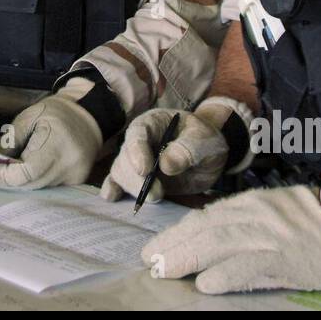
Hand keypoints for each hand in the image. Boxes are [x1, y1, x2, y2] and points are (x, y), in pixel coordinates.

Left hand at [0, 91, 102, 189]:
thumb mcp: (29, 117)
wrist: (90, 115)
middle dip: (9, 179)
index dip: (2, 177)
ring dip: (22, 180)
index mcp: (57, 144)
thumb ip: (11, 140)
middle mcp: (69, 164)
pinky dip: (36, 180)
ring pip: (39, 187)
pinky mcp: (77, 180)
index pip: (26, 172)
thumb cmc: (57, 112)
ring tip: (12, 167)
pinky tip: (30, 169)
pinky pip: (50, 186)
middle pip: (31, 184)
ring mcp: (76, 175)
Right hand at [100, 96, 250, 202]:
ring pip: (121, 172)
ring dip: (133, 187)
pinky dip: (114, 189)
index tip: (144, 170)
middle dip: (137, 178)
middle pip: (125, 157)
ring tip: (156, 197)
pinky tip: (111, 196)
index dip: (138, 151)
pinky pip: (118, 181)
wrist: (209, 156)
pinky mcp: (137, 178)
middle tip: (157, 193)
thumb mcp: (205, 140)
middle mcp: (140, 140)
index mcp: (154, 122)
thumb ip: (189, 149)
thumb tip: (165, 165)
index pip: (138, 133)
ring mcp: (136, 160)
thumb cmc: (206, 140)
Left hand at [142, 183, 320, 292]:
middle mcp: (258, 214)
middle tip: (150, 262)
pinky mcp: (289, 257)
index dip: (178, 232)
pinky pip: (251, 266)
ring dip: (188, 257)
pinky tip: (206, 284)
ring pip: (220, 244)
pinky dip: (225, 274)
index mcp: (255, 203)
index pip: (207, 217)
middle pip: (206, 229)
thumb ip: (247, 222)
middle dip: (174, 245)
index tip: (156, 247)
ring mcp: (273, 235)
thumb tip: (211, 239)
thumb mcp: (280, 212)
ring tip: (166, 271)